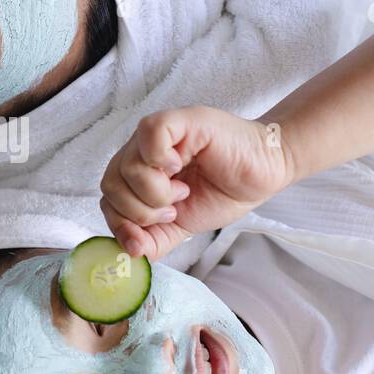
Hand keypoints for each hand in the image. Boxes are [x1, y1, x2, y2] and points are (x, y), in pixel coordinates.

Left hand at [100, 107, 295, 259]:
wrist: (265, 172)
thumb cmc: (223, 191)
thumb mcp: (181, 227)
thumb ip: (154, 241)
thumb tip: (131, 253)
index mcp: (137, 177)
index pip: (108, 201)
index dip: (124, 223)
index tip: (156, 230)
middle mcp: (140, 153)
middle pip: (110, 186)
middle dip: (141, 211)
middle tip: (173, 208)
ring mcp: (156, 136)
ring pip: (126, 167)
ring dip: (155, 192)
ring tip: (183, 190)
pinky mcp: (178, 120)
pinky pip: (148, 134)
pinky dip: (161, 159)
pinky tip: (180, 165)